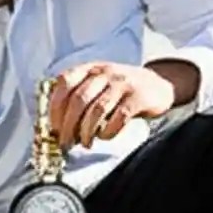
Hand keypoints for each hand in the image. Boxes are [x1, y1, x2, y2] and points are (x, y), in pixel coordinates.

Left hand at [48, 62, 175, 148]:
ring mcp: (122, 83)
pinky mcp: (137, 97)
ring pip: (97, 110)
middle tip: (65, 143)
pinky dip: (108, 131)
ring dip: (87, 131)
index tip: (53, 128)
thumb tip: (57, 127)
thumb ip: (78, 96)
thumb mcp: (99, 83)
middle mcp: (105, 73)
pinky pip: (119, 117)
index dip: (55, 107)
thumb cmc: (121, 90)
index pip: (64, 83)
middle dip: (68, 125)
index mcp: (90, 69)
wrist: (159, 85)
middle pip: (79, 100)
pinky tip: (105, 137)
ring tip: (85, 144)